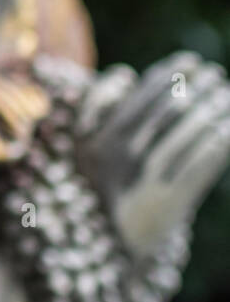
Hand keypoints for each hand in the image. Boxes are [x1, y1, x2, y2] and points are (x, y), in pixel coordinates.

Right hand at [78, 52, 229, 255]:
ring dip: (218, 106)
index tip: (192, 61)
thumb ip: (99, 103)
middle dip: (202, 85)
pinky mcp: (176, 198)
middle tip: (216, 75)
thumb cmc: (108, 179)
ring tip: (226, 97)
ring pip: (196, 128)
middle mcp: (127, 154)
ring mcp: (152, 177)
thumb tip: (127, 74)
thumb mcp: (87, 142)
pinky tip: (229, 126)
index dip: (173, 71)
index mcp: (105, 136)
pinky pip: (209, 159)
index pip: (146, 91)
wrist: (115, 239)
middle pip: (176, 105)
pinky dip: (224, 138)